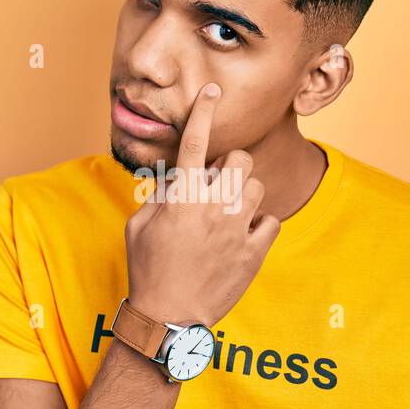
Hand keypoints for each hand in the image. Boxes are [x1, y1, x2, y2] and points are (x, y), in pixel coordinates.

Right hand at [123, 82, 280, 326]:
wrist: (169, 318)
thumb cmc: (148, 270)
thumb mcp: (139, 226)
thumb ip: (161, 196)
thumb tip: (179, 178)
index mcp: (182, 197)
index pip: (195, 143)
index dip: (203, 111)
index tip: (212, 90)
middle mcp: (214, 207)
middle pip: (239, 160)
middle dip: (229, 166)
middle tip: (215, 187)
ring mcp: (237, 229)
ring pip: (257, 188)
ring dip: (244, 194)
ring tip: (227, 214)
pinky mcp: (254, 251)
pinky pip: (270, 220)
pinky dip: (258, 224)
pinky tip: (241, 236)